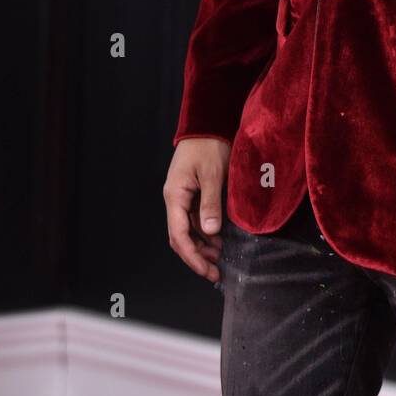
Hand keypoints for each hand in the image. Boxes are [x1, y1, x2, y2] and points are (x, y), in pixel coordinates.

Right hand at [163, 138, 230, 281]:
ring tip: (220, 256)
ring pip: (188, 230)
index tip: (207, 270)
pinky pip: (195, 219)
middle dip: (197, 256)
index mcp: (175, 196)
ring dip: (202, 245)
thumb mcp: (212, 174)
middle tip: (216, 271)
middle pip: (180, 237)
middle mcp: (175, 199)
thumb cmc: (208, 144)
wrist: (207, 123)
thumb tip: (211, 231)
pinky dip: (205, 232)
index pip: (179, 235)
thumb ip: (211, 203)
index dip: (193, 256)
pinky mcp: (193, 193)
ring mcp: (183, 197)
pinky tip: (219, 238)